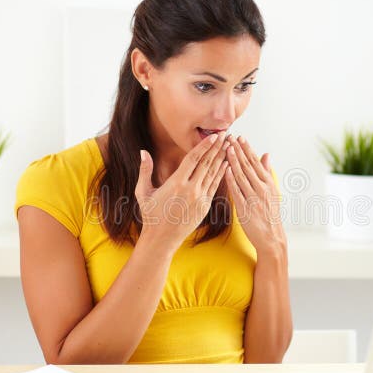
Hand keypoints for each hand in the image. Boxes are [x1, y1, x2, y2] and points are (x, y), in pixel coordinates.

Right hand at [135, 133, 228, 249]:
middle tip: (226, 134)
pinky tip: (227, 165)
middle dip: (217, 148)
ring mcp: (199, 198)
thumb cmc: (150, 214)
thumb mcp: (143, 192)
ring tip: (230, 146)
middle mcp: (190, 189)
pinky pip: (215, 187)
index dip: (204, 146)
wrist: (161, 239)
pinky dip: (222, 174)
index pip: (193, 159)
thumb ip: (145, 170)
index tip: (213, 136)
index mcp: (176, 183)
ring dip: (222, 158)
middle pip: (207, 163)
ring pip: (213, 174)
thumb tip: (143, 151)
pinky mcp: (205, 206)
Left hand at [224, 135, 285, 253]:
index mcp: (268, 183)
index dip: (247, 149)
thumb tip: (266, 154)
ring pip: (242, 176)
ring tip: (227, 148)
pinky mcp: (246, 208)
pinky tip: (225, 170)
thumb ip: (266, 172)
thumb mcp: (272, 191)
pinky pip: (237, 191)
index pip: (255, 162)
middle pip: (248, 166)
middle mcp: (262, 189)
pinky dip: (231, 179)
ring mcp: (254, 198)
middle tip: (230, 137)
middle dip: (238, 150)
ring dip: (234, 161)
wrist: (271, 237)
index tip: (240, 137)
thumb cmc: (269, 213)